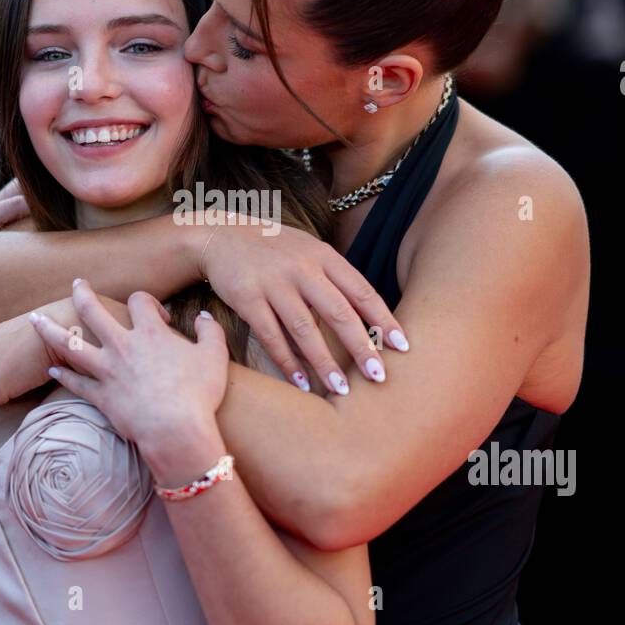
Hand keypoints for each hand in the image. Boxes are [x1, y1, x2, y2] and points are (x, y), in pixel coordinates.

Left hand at [27, 280, 228, 476]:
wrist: (176, 430)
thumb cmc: (199, 394)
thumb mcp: (214, 357)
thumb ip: (210, 332)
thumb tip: (204, 317)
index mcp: (151, 333)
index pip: (139, 301)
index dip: (144, 301)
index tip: (151, 311)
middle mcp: (123, 346)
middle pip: (93, 311)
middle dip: (83, 294)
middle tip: (76, 284)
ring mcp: (108, 371)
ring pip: (71, 344)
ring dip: (50, 330)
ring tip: (35, 319)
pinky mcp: (101, 396)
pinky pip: (75, 383)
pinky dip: (62, 375)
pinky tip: (51, 368)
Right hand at [193, 215, 407, 394]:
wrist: (221, 236)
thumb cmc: (275, 250)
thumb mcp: (310, 252)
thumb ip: (336, 278)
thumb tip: (370, 315)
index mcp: (324, 256)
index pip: (361, 290)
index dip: (383, 319)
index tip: (403, 347)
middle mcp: (302, 269)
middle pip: (338, 312)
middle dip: (361, 347)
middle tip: (379, 376)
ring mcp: (273, 283)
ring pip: (304, 329)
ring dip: (324, 362)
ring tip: (340, 389)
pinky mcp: (247, 298)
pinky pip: (271, 336)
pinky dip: (287, 361)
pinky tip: (301, 382)